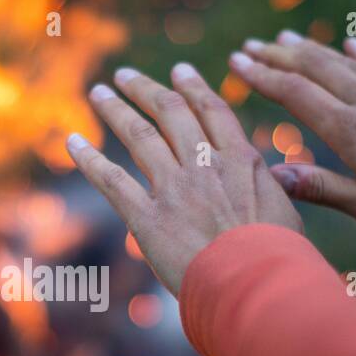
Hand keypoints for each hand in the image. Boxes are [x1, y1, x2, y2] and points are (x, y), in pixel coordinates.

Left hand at [66, 63, 302, 296]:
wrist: (255, 283)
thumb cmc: (277, 257)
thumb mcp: (284, 211)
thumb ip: (268, 187)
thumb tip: (268, 177)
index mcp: (239, 160)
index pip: (211, 112)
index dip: (193, 88)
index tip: (178, 72)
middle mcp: (204, 165)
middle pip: (170, 114)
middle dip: (145, 90)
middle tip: (125, 76)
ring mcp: (174, 188)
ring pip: (139, 135)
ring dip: (115, 110)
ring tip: (98, 93)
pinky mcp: (147, 217)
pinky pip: (111, 180)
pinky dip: (89, 159)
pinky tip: (72, 142)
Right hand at [229, 31, 355, 243]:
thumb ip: (321, 188)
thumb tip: (273, 175)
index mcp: (350, 131)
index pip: (295, 95)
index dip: (262, 78)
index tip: (235, 64)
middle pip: (314, 69)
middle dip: (277, 56)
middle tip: (249, 46)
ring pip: (344, 63)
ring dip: (312, 48)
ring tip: (285, 37)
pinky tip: (352, 45)